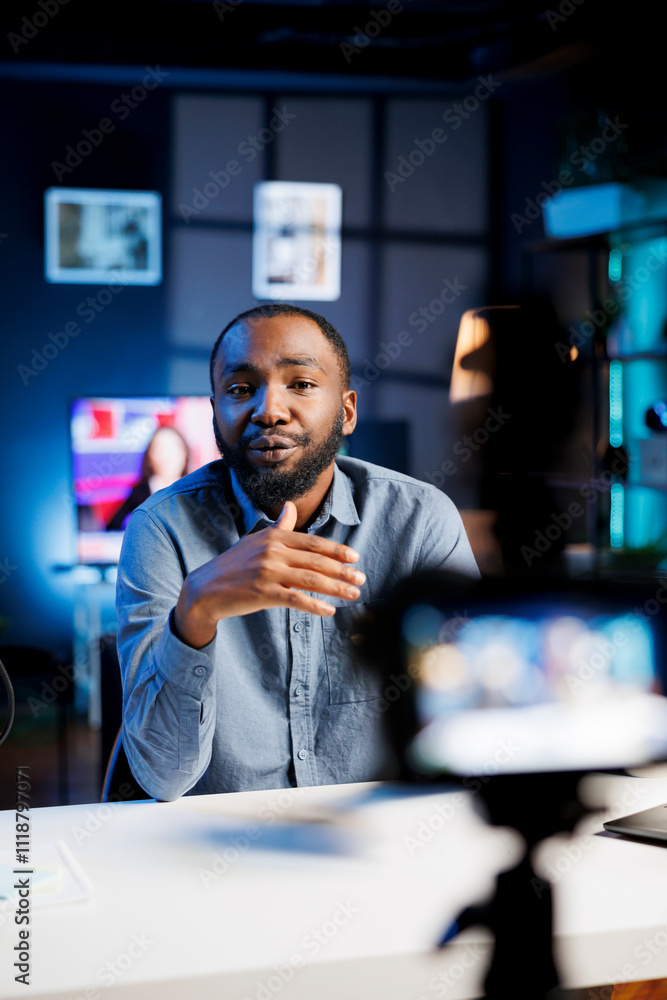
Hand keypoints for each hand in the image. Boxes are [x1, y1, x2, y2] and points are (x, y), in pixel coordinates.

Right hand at [174, 501, 364, 648]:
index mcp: (274, 537)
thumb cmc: (234, 564)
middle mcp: (273, 551)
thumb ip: (279, 527)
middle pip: (317, 561)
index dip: (336, 550)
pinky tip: (330, 611)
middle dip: (343, 571)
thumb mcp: (256, 541)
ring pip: (311, 580)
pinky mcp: (263, 593)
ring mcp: (268, 572)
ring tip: (353, 594)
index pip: (313, 543)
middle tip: (361, 579)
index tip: (354, 558)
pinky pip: (296, 599)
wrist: (206, 589)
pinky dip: (315, 605)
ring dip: (337, 588)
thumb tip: (291, 507)